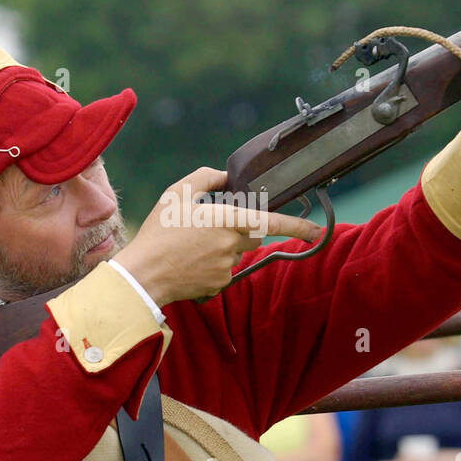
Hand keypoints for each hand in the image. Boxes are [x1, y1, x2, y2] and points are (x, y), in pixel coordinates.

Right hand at [113, 166, 322, 304]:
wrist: (143, 274)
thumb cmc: (159, 231)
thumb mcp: (177, 192)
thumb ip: (206, 178)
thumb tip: (226, 176)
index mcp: (227, 220)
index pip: (270, 222)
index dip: (297, 226)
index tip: (317, 230)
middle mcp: (232, 245)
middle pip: (251, 234)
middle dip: (238, 228)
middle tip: (207, 226)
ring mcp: (227, 267)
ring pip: (237, 251)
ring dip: (224, 245)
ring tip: (191, 243)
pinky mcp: (219, 284)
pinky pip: (226, 269)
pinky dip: (214, 262)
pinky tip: (191, 259)